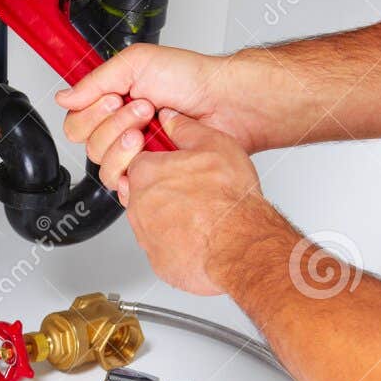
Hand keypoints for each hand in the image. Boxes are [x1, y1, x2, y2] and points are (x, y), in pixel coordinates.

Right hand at [56, 43, 273, 175]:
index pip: (77, 123)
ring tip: (150, 129)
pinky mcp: (152, 176)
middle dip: (115, 125)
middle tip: (143, 108)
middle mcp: (121, 131)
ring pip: (104, 168)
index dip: (91, 114)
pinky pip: (125, 188)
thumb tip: (63, 97)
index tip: (115, 98)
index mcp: (112, 105)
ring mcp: (137, 156)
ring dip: (125, 146)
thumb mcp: (136, 64)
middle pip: (88, 146)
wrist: (224, 104)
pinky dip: (134, 172)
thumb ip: (96, 81)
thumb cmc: (189, 79)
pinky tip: (151, 154)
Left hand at [117, 109, 272, 295]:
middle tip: (193, 190)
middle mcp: (138, 205)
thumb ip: (186, 128)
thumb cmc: (230, 199)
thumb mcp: (214, 145)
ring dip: (170, 217)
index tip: (177, 166)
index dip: (160, 162)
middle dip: (164, 190)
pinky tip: (199, 236)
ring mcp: (147, 236)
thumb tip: (171, 119)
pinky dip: (177, 243)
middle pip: (143, 193)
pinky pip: (162, 249)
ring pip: (152, 222)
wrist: (241, 244)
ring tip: (200, 214)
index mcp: (146, 173)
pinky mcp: (158, 262)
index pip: (138, 161)